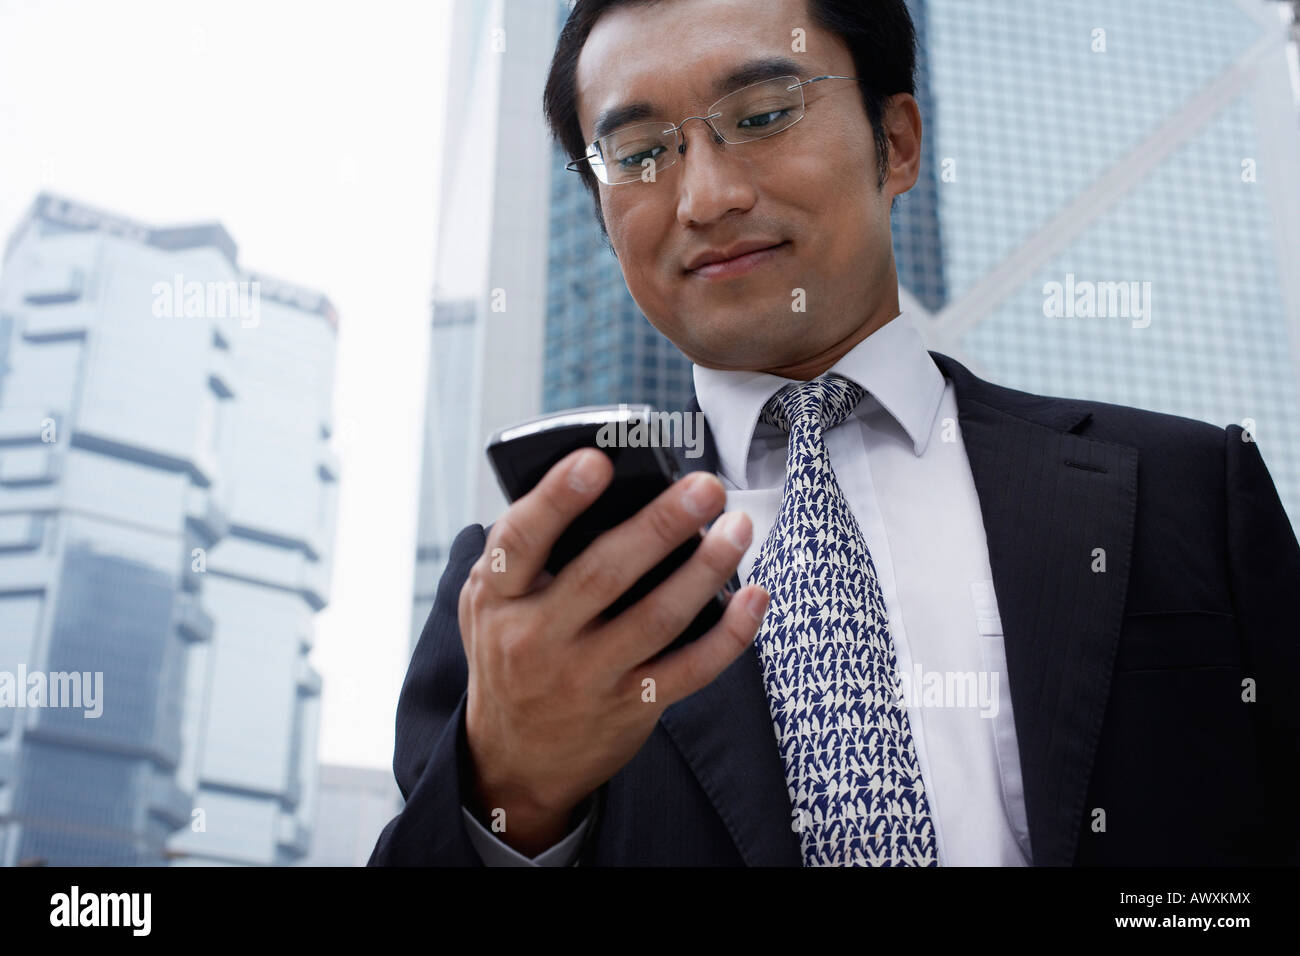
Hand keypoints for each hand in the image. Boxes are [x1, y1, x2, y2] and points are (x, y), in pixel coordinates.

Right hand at [458, 447, 768, 855]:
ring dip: (706, 569)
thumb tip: (603, 487)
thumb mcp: (490, 604)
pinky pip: (690, 669)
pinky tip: (753, 597)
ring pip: (658, 618)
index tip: (596, 461)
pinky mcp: (630, 707)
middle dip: (661, 525)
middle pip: (604, 575)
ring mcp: (586, 677)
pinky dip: (730, 635)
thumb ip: (522, 552)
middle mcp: (537, 639)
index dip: (556, 499)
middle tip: (706, 487)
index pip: (520, 541)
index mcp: (498, 598)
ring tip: (738, 527)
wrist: (515, 759)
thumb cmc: (510, 653)